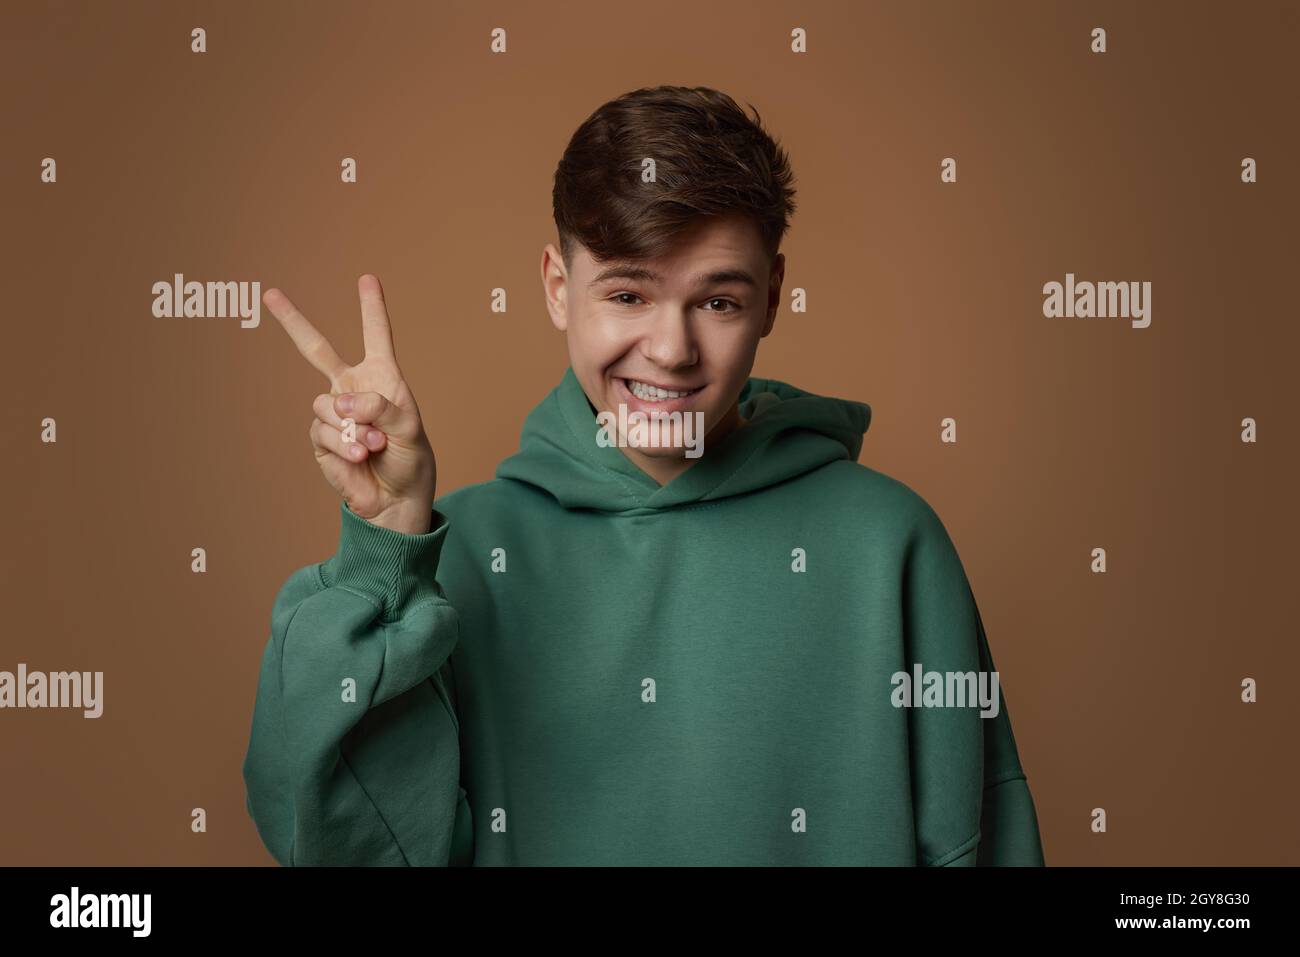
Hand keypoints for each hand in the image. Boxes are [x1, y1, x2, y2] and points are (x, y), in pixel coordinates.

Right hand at [265, 274, 435, 534]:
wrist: (394, 498)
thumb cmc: (409, 459)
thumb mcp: (408, 426)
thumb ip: (379, 404)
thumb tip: (341, 401)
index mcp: (381, 378)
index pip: (375, 336)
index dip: (372, 308)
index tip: (367, 279)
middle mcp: (352, 389)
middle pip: (316, 349)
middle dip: (292, 321)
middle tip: (271, 293)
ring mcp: (334, 413)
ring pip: (325, 404)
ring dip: (353, 427)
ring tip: (374, 445)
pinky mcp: (321, 438)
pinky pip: (323, 431)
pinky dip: (344, 444)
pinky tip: (360, 458)